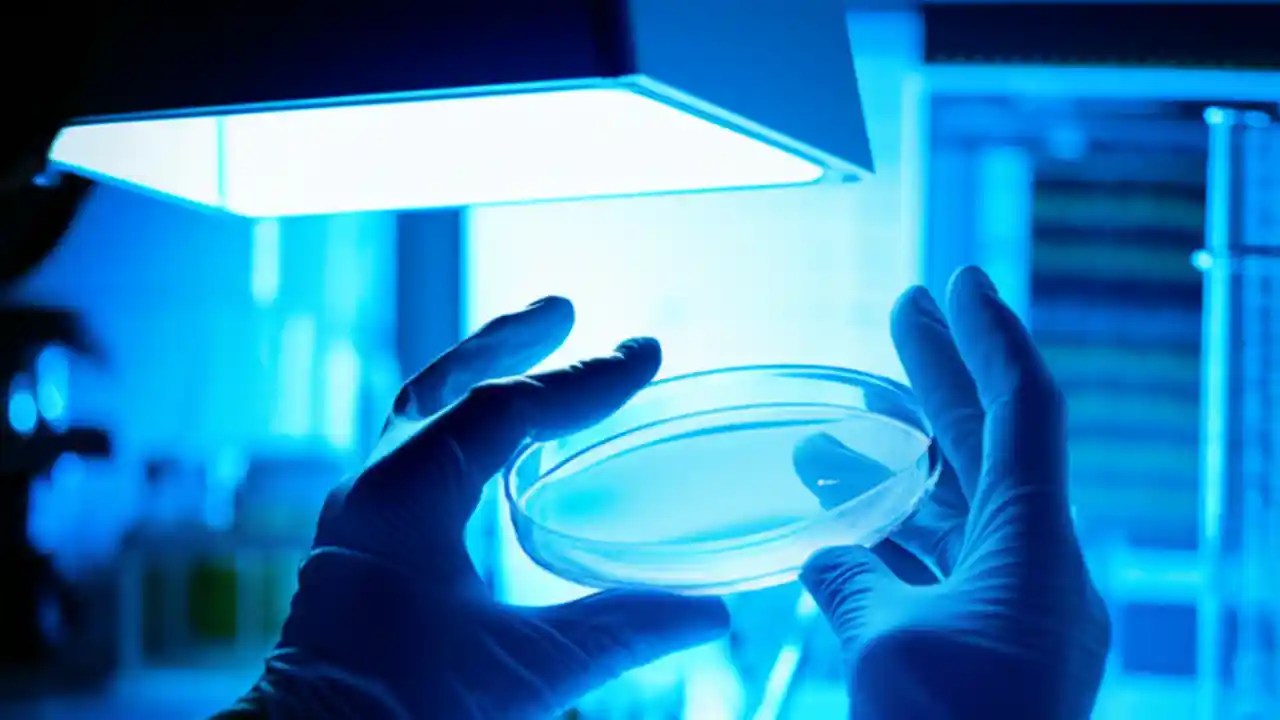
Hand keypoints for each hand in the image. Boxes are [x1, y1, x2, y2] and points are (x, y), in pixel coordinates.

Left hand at [246, 298, 728, 718]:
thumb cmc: (400, 716)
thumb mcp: (522, 673)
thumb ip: (619, 632)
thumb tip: (710, 613)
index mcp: (404, 499)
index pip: (503, 407)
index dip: (580, 379)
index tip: (643, 356)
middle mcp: (374, 490)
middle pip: (446, 386)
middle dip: (508, 342)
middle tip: (564, 308)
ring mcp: (363, 513)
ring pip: (424, 415)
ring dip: (481, 376)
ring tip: (534, 350)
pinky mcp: (365, 542)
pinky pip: (418, 455)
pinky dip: (464, 427)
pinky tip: (499, 445)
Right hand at [796, 267, 1110, 718]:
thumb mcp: (886, 648)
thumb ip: (853, 582)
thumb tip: (830, 556)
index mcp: (1036, 552)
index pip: (1023, 411)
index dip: (990, 336)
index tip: (957, 278)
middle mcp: (1043, 574)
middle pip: (994, 448)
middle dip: (944, 378)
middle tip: (902, 312)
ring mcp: (1022, 619)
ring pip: (963, 512)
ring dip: (904, 465)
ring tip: (835, 430)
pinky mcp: (996, 657)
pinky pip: (948, 570)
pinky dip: (898, 539)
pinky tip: (842, 533)